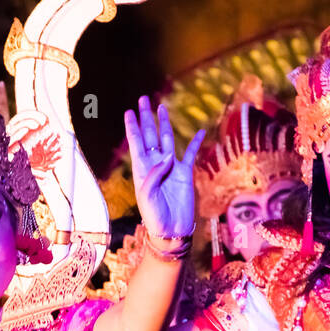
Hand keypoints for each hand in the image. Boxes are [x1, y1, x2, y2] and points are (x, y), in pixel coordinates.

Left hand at [124, 96, 204, 239]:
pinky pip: (191, 154)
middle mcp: (155, 164)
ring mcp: (171, 167)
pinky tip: (200, 131)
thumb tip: (168, 155)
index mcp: (141, 169)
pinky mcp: (185, 174)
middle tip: (143, 100)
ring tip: (162, 108)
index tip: (129, 111)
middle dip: (146, 118)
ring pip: (167, 139)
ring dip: (165, 124)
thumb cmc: (154, 216)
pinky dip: (196, 142)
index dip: (132, 126)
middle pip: (150, 135)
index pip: (135, 142)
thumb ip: (155, 174)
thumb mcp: (147, 195)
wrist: (170, 229)